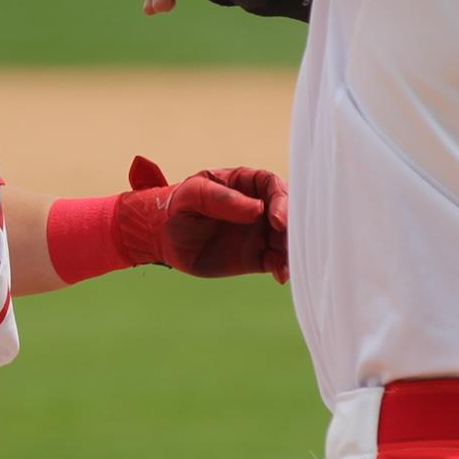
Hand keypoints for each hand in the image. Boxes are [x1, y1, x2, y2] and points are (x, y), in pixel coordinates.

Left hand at [114, 155, 289, 282]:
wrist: (164, 237)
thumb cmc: (178, 207)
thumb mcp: (193, 195)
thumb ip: (221, 199)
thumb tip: (256, 209)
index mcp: (245, 184)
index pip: (272, 185)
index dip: (281, 200)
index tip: (277, 219)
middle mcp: (259, 207)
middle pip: (287, 212)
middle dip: (293, 227)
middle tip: (290, 241)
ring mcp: (259, 233)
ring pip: (286, 239)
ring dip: (292, 250)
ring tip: (287, 264)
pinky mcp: (256, 257)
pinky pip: (276, 261)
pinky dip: (282, 268)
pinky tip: (280, 275)